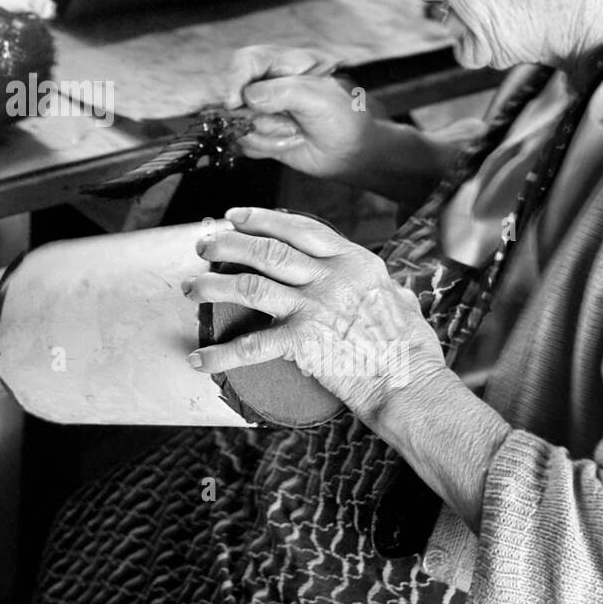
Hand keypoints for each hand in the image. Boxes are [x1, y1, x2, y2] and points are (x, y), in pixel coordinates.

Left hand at [183, 207, 448, 421]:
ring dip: (213, 285)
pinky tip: (198, 358)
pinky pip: (251, 345)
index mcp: (355, 262)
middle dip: (227, 244)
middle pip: (267, 251)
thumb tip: (385, 284)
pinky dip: (221, 352)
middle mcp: (331, 278)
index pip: (300, 228)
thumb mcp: (401, 302)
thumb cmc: (411, 350)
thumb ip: (384, 287)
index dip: (263, 219)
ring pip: (250, 285)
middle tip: (203, 246)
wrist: (411, 387)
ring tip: (191, 287)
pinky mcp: (303, 342)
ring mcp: (314, 307)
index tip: (235, 216)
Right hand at [223, 45, 383, 182]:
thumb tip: (247, 97)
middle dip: (261, 117)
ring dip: (268, 134)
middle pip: (236, 97)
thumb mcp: (320, 98)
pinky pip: (243, 143)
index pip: (246, 61)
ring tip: (296, 133)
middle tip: (291, 123)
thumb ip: (283, 91)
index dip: (236, 80)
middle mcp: (269, 84)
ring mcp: (262, 110)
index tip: (236, 102)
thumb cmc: (345, 118)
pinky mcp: (259, 133)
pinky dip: (265, 147)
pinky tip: (289, 143)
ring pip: (239, 123)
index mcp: (286, 62)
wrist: (352, 153)